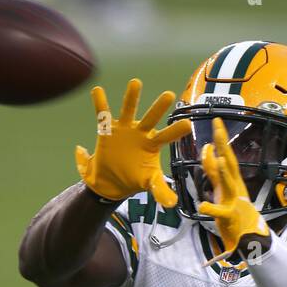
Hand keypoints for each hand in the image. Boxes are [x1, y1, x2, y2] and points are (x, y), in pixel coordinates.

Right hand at [75, 79, 189, 207]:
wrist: (110, 183)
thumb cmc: (133, 180)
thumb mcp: (147, 183)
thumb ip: (160, 190)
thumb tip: (172, 204)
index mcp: (152, 145)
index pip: (166, 136)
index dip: (176, 131)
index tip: (188, 124)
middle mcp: (140, 133)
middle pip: (151, 119)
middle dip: (158, 108)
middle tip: (169, 95)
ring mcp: (124, 129)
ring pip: (129, 110)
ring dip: (132, 98)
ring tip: (136, 82)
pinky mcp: (108, 130)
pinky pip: (103, 114)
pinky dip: (100, 103)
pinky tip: (98, 91)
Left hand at [198, 118, 269, 253]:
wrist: (249, 236)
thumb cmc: (234, 211)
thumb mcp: (222, 187)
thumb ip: (213, 171)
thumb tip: (207, 150)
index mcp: (232, 180)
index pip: (225, 156)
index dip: (220, 139)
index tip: (215, 121)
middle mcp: (235, 187)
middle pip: (229, 162)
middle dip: (224, 144)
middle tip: (218, 126)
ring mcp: (234, 201)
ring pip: (229, 184)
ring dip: (225, 172)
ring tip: (220, 158)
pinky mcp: (230, 218)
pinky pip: (221, 213)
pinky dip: (212, 209)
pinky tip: (202, 206)